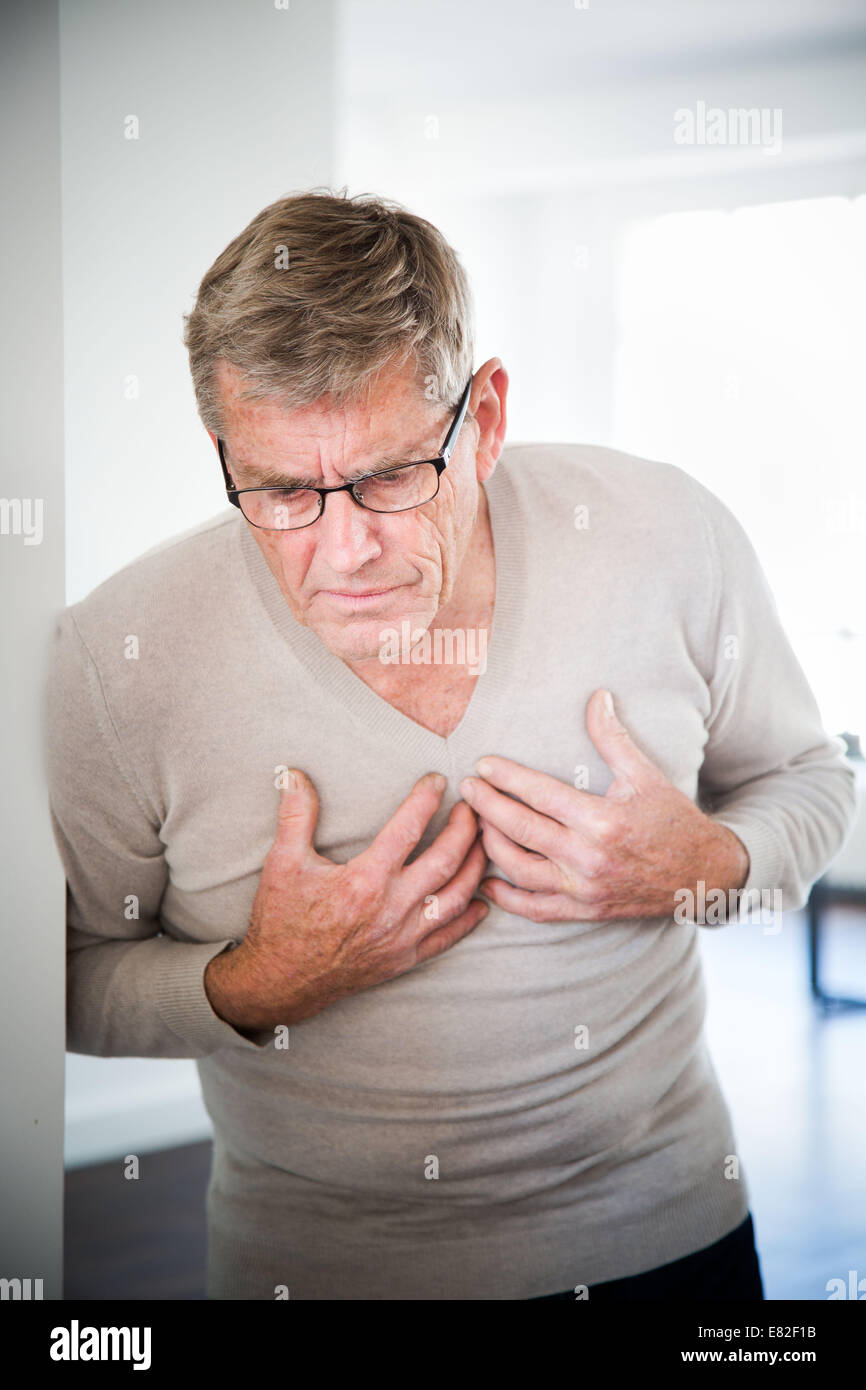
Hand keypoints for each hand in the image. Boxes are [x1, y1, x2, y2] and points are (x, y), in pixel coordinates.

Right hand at [205, 772, 488, 1030]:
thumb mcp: (283, 862)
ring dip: (476, 867)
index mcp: (365, 880)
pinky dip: (469, 918)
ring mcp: (402, 936)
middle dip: (465, 829)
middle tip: (472, 808)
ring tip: (484, 843)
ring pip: (456, 897)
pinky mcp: (405, 958)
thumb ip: (295, 814)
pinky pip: (448, 936)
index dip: (426, 799)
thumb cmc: (282, 920)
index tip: (437, 780)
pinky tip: (481, 901)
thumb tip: (293, 774)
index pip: (408, 829)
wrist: (280, 981)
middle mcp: (391, 908)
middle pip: (446, 860)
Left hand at [458, 688, 749, 922]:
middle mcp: (588, 857)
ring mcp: (584, 888)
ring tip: (477, 823)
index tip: (482, 765)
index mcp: (602, 820)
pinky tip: (487, 879)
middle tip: (467, 788)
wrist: (704, 875)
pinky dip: (506, 897)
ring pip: (519, 869)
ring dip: (491, 845)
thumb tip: (596, 696)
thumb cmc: (672, 820)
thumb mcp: (645, 775)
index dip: (506, 777)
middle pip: (521, 829)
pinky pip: (535, 909)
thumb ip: (612, 737)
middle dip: (487, 806)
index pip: (539, 794)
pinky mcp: (584, 911)